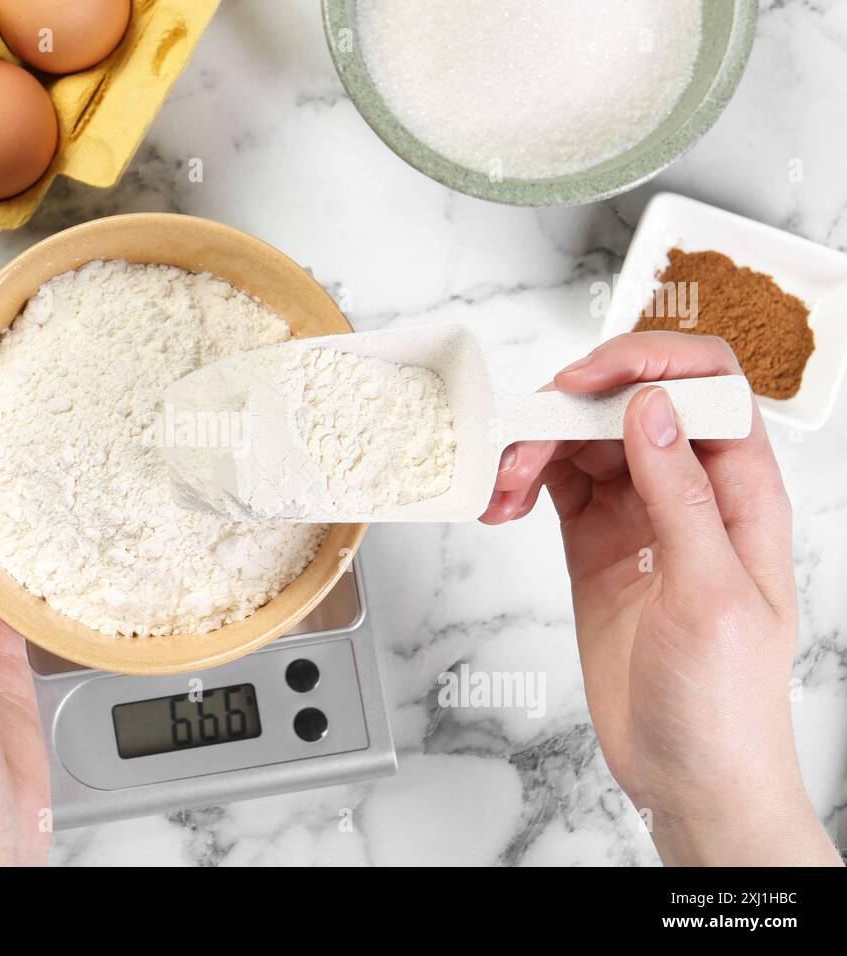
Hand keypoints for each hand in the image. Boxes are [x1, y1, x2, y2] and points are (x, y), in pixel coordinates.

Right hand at [482, 332, 840, 865]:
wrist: (689, 774)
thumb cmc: (727, 701)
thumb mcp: (712, 595)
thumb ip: (681, 496)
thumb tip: (652, 408)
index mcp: (741, 492)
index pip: (705, 387)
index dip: (647, 363)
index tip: (584, 380)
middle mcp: (689, 492)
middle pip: (627, 406)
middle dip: (569, 409)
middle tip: (522, 440)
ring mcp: (638, 516)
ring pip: (581, 442)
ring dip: (534, 449)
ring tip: (502, 487)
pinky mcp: (595, 545)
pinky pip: (554, 486)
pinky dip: (521, 483)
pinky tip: (502, 504)